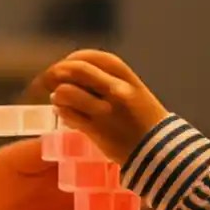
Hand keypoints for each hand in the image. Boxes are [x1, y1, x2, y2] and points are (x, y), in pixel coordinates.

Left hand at [41, 49, 169, 163]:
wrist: (160, 152)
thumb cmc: (145, 121)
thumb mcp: (134, 93)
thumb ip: (109, 82)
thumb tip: (73, 76)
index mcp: (129, 78)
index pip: (96, 57)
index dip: (76, 57)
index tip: (66, 63)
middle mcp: (117, 90)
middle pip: (78, 70)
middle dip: (58, 72)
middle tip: (49, 78)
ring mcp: (106, 110)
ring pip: (67, 91)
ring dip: (58, 95)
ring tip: (58, 99)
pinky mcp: (97, 130)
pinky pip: (69, 114)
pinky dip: (62, 112)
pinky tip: (64, 113)